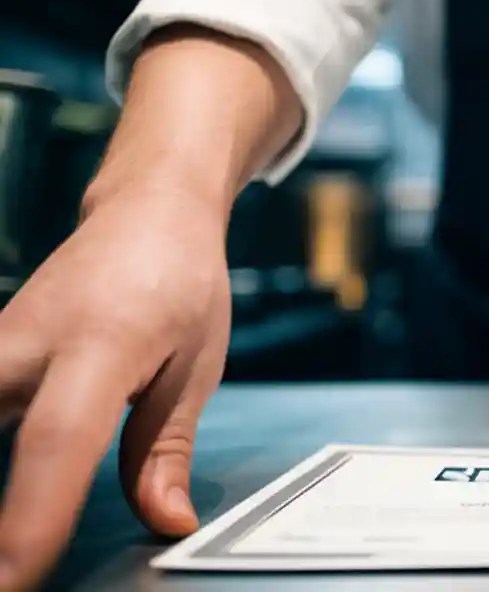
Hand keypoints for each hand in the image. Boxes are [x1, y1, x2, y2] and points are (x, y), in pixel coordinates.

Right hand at [0, 186, 229, 588]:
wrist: (146, 208)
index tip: (14, 578)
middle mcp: (27, 343)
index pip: (57, 440)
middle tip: (2, 579)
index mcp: (101, 343)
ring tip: (3, 555)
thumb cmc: (181, 281)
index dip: (30, 514)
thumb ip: (165, 450)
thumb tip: (166, 524)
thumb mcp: (195, 364)